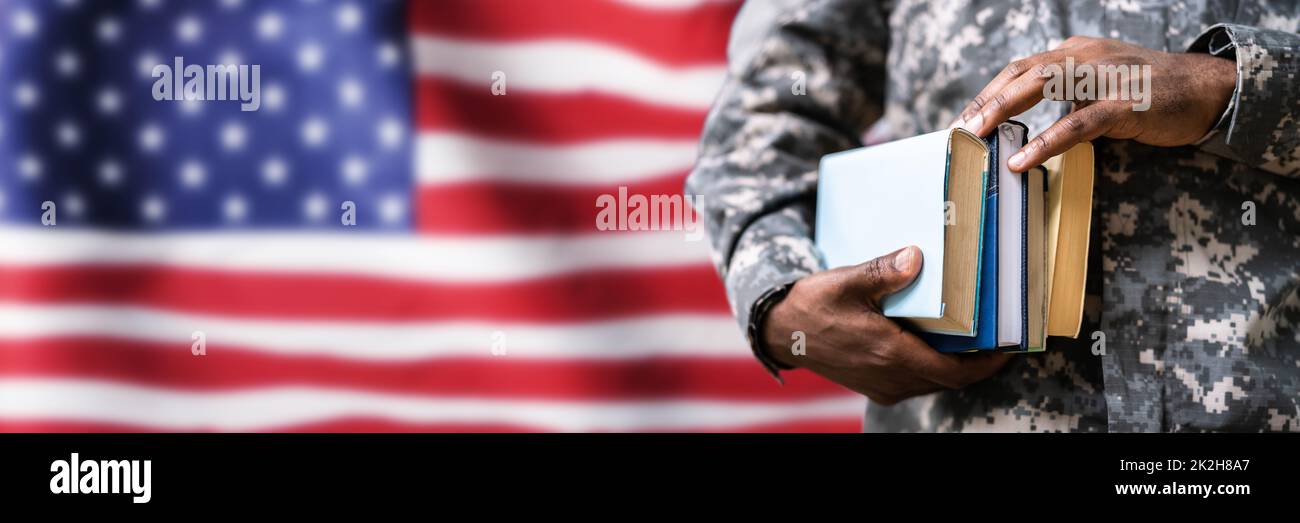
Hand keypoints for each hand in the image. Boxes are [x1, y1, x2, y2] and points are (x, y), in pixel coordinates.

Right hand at [762, 246, 1010, 404]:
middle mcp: (890, 377)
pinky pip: (915, 382)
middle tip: (999, 339)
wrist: (780, 331)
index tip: (1010, 347)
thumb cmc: (812, 305)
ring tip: (973, 341)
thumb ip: (883, 270)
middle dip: (977, 363)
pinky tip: (937, 345)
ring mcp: (881, 385)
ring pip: (933, 383)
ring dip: (955, 367)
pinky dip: (933, 368)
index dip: (987, 364)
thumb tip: (916, 256)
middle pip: (949, 380)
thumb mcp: (846, 281)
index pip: (954, 372)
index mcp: (890, 353)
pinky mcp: (873, 385)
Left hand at [953, 36, 1236, 171]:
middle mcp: (1085, 56)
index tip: (964, 118)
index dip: (989, 93)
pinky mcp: (1124, 103)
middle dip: (987, 101)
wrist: (1206, 89)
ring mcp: (1104, 77)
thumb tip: (1025, 122)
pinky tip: (1022, 160)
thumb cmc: (1149, 92)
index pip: (1020, 68)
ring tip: (977, 137)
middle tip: (960, 129)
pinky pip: (1077, 124)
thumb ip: (1066, 96)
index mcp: (1076, 52)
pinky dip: (1045, 142)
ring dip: (1003, 111)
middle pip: (1022, 73)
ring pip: (1041, 86)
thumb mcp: (1100, 85)